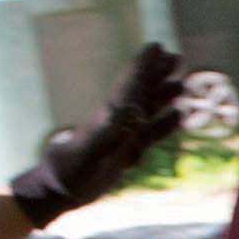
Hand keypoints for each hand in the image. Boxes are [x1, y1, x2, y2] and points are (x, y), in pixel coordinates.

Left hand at [9, 41, 187, 225]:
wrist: (57, 192)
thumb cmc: (68, 172)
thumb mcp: (87, 153)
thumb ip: (107, 134)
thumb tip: (130, 114)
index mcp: (109, 117)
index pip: (130, 85)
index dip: (143, 65)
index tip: (157, 46)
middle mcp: (116, 123)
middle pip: (141, 92)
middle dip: (158, 74)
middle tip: (177, 56)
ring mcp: (121, 138)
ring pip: (147, 112)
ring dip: (163, 97)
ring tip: (181, 83)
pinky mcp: (123, 155)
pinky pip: (149, 135)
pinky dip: (164, 125)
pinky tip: (177, 117)